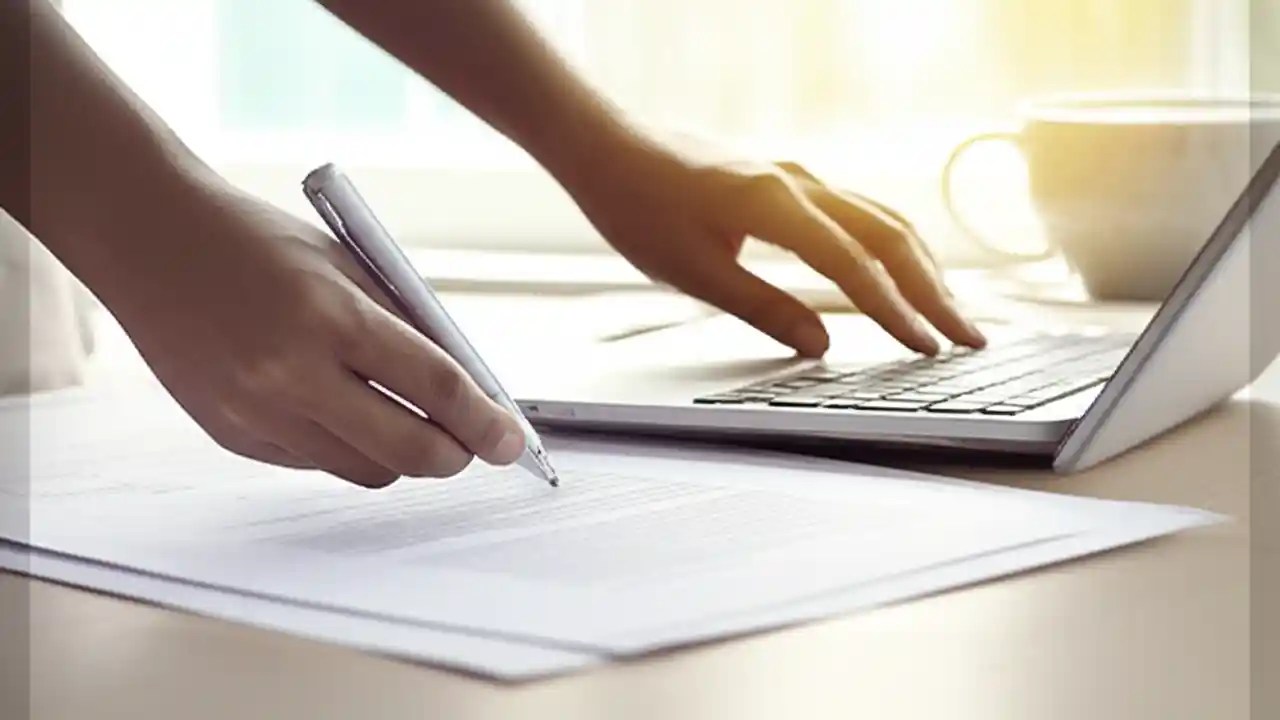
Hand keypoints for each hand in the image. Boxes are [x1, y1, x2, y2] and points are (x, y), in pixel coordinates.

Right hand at [92, 178, 525, 487]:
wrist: (150, 240)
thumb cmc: (258, 242)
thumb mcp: (347, 266)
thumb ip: (404, 328)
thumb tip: (466, 389)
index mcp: (332, 316)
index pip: (436, 387)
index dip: (485, 421)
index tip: (512, 439)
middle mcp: (292, 375)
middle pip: (408, 450)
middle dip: (455, 454)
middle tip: (473, 443)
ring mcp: (257, 414)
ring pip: (365, 470)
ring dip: (400, 454)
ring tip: (404, 418)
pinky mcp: (232, 436)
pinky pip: (315, 463)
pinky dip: (343, 445)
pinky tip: (336, 408)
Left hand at [567, 137, 986, 356]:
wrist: (607, 147)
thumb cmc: (638, 204)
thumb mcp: (692, 271)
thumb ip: (762, 307)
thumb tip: (821, 345)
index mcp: (775, 203)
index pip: (854, 265)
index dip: (895, 311)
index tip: (926, 349)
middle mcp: (800, 182)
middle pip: (889, 236)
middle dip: (933, 291)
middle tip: (969, 338)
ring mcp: (800, 176)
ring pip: (883, 218)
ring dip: (922, 266)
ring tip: (951, 312)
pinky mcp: (791, 181)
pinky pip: (861, 211)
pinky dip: (893, 246)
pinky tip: (904, 270)